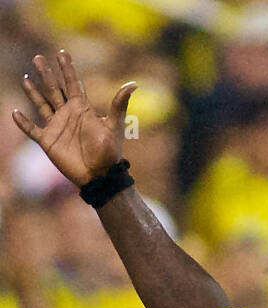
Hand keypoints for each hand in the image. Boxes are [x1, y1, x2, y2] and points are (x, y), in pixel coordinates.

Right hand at [13, 51, 136, 187]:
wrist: (100, 176)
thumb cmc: (109, 152)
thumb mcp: (114, 126)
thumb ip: (119, 104)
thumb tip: (134, 83)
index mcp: (82, 108)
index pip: (72, 83)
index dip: (67, 69)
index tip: (62, 53)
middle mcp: (67, 114)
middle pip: (53, 89)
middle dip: (46, 74)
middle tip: (38, 57)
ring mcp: (56, 127)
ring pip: (41, 104)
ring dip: (33, 92)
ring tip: (26, 78)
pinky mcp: (48, 141)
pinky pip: (32, 130)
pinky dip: (23, 122)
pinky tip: (14, 112)